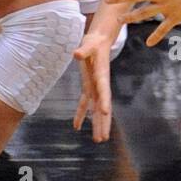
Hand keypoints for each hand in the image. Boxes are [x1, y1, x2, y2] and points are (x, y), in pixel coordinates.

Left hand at [72, 26, 112, 141]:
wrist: (100, 40)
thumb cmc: (95, 41)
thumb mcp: (89, 43)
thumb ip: (84, 49)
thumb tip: (76, 54)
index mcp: (102, 75)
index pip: (103, 90)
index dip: (104, 101)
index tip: (105, 113)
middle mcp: (100, 84)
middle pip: (102, 106)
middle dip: (102, 123)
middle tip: (102, 138)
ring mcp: (95, 87)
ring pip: (96, 109)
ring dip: (96, 124)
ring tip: (98, 140)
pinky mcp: (89, 86)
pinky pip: (85, 103)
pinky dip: (80, 114)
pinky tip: (76, 126)